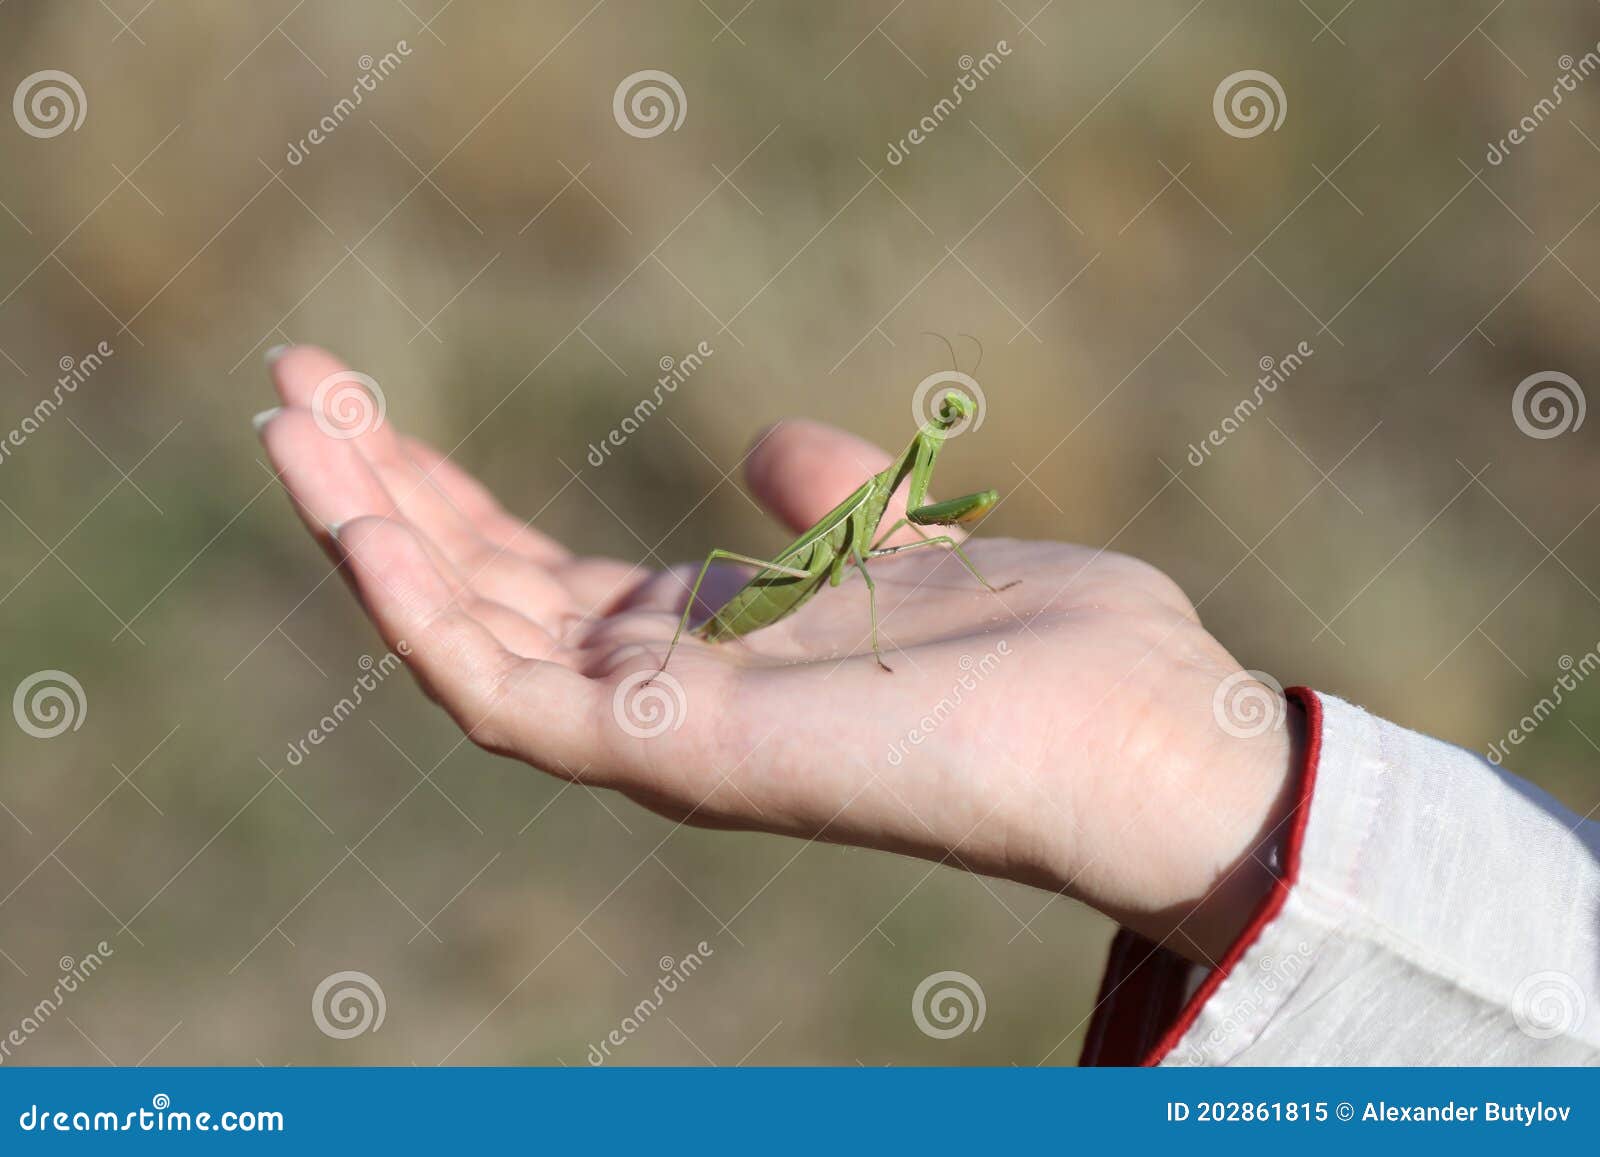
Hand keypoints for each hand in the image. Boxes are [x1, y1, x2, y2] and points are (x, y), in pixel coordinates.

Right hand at [257, 346, 1297, 964]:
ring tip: (286, 422)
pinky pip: (508, 696)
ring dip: (369, 532)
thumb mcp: (904, 543)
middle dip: (381, 492)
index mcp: (716, 644)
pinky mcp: (678, 754)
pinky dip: (422, 611)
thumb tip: (765, 444)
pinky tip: (358, 515)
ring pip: (466, 640)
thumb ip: (826, 503)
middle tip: (292, 384)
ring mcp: (663, 733)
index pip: (539, 576)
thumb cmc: (1049, 653)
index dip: (446, 496)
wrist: (1145, 737)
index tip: (367, 404)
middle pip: (483, 594)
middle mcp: (670, 693)